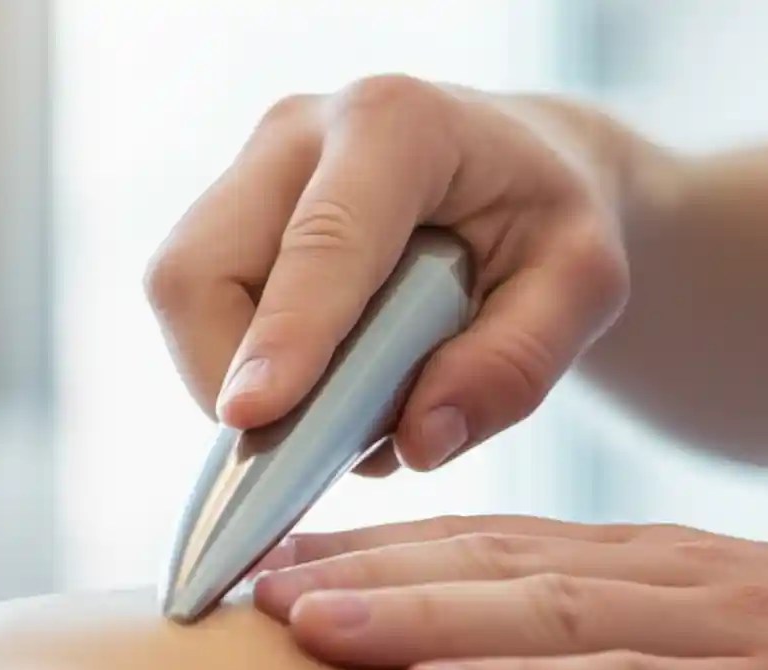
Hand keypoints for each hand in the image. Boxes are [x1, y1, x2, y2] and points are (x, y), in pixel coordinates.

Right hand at [145, 75, 631, 472]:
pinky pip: (199, 308)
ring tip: (335, 407)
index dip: (285, 333)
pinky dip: (243, 366)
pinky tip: (316, 377)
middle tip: (311, 444)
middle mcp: (299, 132)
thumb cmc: (551, 222)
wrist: (518, 168)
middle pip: (201, 268)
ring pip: (183, 294)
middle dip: (232, 376)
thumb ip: (513, 365)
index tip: (252, 420)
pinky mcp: (229, 210)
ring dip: (235, 379)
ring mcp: (251, 168)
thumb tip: (415, 445)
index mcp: (397, 126)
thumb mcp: (584, 288)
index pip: (323, 241)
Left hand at [253, 515, 767, 669]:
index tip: (280, 559)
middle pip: (489, 562)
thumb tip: (466, 653)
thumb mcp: (695, 621)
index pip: (485, 537)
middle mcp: (654, 576)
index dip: (376, 546)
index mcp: (633, 562)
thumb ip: (593, 629)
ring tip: (307, 621)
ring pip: (539, 612)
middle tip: (254, 582)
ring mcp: (708, 626)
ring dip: (415, 612)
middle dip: (366, 571)